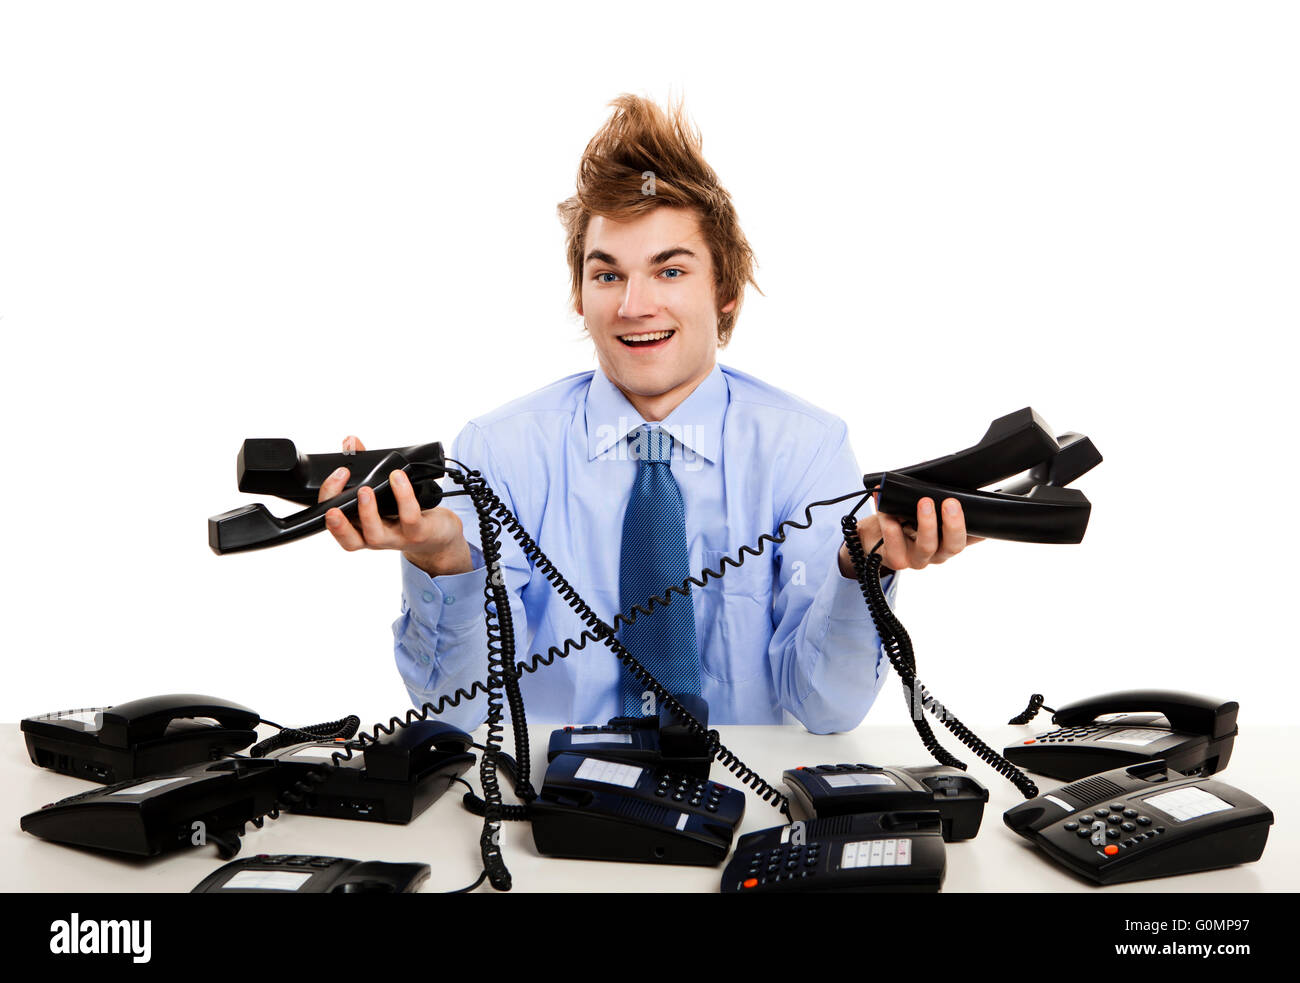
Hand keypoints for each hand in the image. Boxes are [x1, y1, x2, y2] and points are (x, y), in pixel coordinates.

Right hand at [320, 435, 472, 575]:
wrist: (439, 534)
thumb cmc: (406, 513)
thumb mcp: (382, 492)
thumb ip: (364, 467)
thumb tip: (350, 442)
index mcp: (360, 529)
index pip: (335, 526)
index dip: (327, 509)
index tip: (332, 482)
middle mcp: (374, 537)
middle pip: (350, 540)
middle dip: (338, 523)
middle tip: (333, 507)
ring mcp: (396, 538)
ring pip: (375, 534)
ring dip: (367, 512)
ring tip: (365, 489)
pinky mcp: (418, 532)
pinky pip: (409, 516)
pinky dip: (402, 496)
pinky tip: (397, 477)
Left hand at [837, 496, 983, 577]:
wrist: (872, 538)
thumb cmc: (900, 518)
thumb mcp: (918, 503)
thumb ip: (930, 488)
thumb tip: (930, 465)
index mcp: (948, 539)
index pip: (970, 537)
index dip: (981, 530)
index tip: (986, 513)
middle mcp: (937, 552)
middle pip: (954, 545)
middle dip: (954, 523)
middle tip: (951, 502)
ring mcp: (918, 558)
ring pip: (927, 547)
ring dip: (927, 523)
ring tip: (924, 502)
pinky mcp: (897, 559)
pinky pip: (895, 545)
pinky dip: (891, 526)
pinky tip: (888, 511)